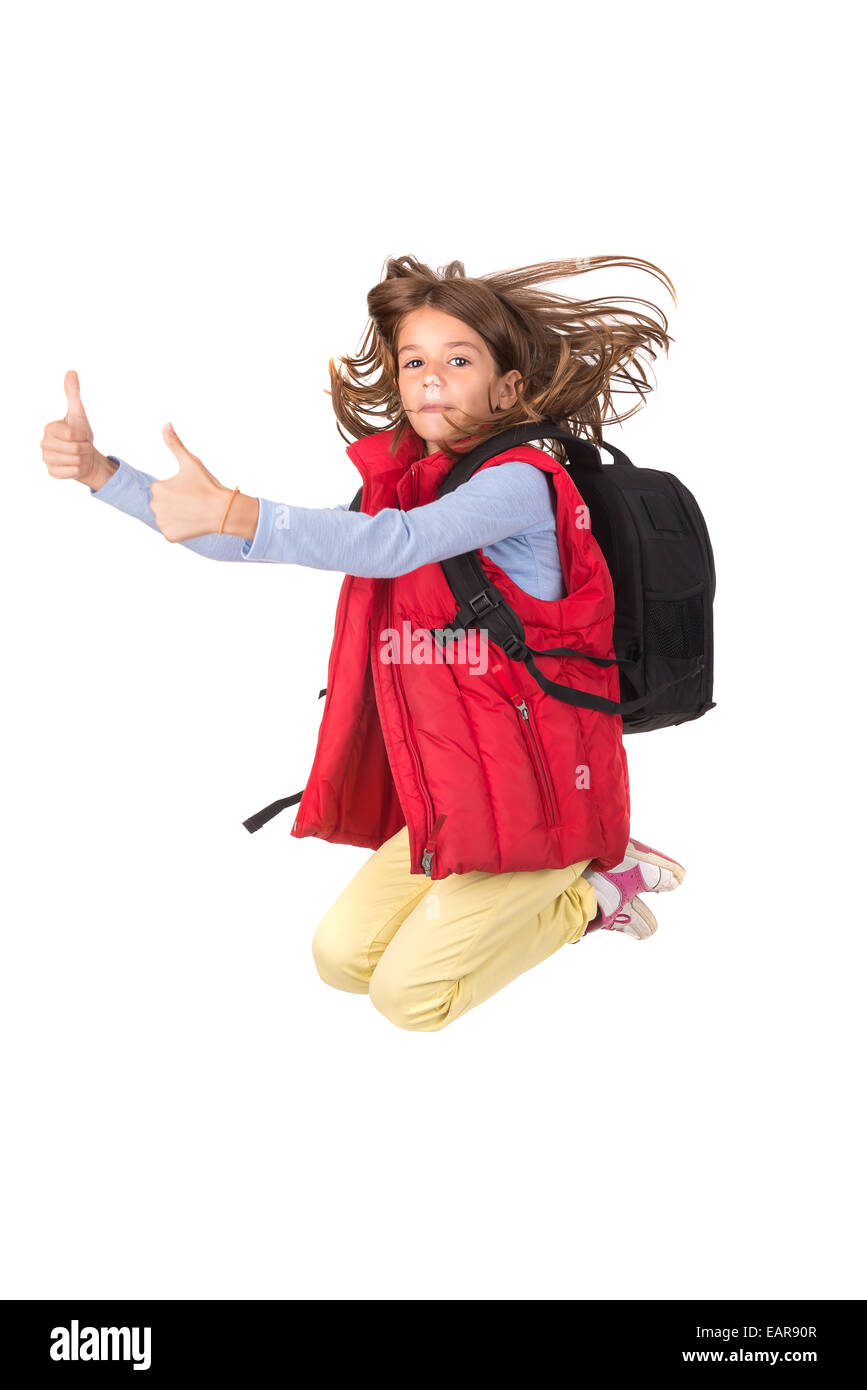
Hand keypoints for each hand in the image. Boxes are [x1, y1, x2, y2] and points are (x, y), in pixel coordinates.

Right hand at [41, 370, 113, 488]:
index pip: (73, 435)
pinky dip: (79, 470)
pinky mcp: (52, 473)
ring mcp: (46, 460)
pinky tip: (75, 465)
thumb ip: (73, 394)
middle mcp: (44, 444)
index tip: (81, 434)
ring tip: (79, 455)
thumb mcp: (79, 413)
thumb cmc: (80, 434)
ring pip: (76, 461)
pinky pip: (73, 473)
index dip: (83, 435)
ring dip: (83, 459)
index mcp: (49, 428)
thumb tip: (71, 372)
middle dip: (85, 448)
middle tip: (82, 446)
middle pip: (75, 449)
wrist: (84, 455)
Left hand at [150, 423, 234, 541]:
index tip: (192, 490)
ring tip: (193, 513)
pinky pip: (172, 532)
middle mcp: (154, 505)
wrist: (223, 511)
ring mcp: (161, 522)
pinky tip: (192, 523)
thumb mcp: (191, 462)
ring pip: (168, 518)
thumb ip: (174, 444)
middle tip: (194, 502)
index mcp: (157, 487)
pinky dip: (181, 529)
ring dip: (178, 516)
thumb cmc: (208, 485)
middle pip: (164, 504)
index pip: (165, 489)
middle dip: (177, 503)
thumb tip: (166, 424)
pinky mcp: (169, 536)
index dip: (180, 490)